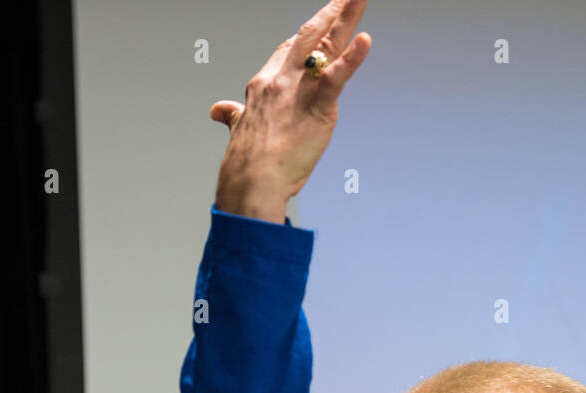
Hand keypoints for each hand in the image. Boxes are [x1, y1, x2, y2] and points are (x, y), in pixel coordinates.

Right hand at [210, 0, 371, 222]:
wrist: (252, 182)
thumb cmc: (247, 162)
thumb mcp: (239, 128)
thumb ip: (232, 115)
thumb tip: (219, 110)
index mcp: (263, 82)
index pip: (290, 49)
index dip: (308, 33)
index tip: (323, 19)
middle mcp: (281, 79)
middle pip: (309, 36)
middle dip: (330, 12)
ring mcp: (299, 90)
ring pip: (326, 45)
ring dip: (346, 17)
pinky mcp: (318, 108)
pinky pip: (337, 78)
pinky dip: (353, 58)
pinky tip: (366, 40)